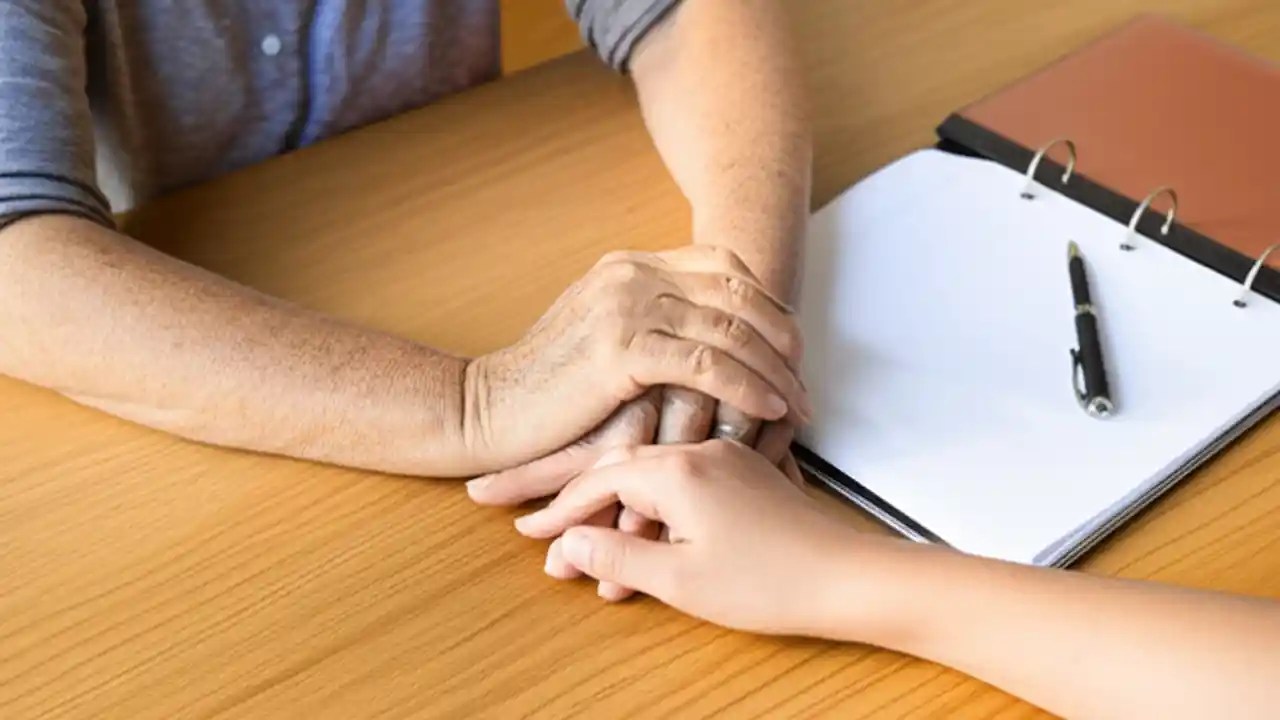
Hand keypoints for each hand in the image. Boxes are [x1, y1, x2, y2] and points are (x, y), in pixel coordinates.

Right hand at [463, 246, 808, 473]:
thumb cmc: (546, 389)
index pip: (724, 270)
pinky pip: (705, 364)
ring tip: (798, 406)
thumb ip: (649, 323)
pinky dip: (745, 387)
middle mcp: (633, 273)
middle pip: (737, 296)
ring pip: (729, 330)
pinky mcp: (621, 349)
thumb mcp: (601, 337)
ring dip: (774, 371)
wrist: (487, 408)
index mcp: (631, 265)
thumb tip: (706, 340)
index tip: (793, 351)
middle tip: (806, 384)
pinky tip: (767, 410)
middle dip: (782, 342)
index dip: (769, 309)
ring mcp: (626, 306)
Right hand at [468, 387, 800, 600]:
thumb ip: (617, 556)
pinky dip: (655, 506)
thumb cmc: (771, 580)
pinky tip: (647, 533)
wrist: (849, 577)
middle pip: (619, 466)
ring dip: (617, 509)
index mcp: (677, 469)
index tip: (530, 533)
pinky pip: (683, 480)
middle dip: (580, 505)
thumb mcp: (679, 579)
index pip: (597, 480)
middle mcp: (699, 452)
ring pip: (651, 474)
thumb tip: (570, 544)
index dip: (558, 511)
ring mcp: (726, 460)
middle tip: (547, 537)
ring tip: (593, 546)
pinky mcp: (746, 476)